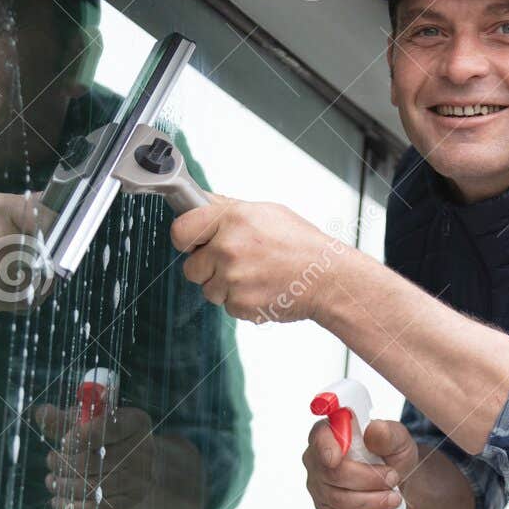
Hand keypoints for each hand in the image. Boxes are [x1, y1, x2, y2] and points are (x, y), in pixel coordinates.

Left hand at [36, 403, 161, 508]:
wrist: (137, 465)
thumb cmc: (107, 438)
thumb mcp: (89, 422)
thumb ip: (64, 419)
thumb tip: (42, 413)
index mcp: (136, 423)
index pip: (105, 429)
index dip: (78, 436)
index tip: (64, 442)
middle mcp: (143, 450)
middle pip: (92, 462)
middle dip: (63, 463)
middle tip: (51, 460)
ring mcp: (139, 479)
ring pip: (89, 487)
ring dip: (62, 485)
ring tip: (52, 480)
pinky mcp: (131, 502)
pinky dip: (70, 507)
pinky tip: (57, 501)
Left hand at [170, 195, 355, 322]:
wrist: (328, 278)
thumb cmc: (303, 245)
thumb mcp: (266, 212)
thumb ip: (228, 209)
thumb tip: (200, 202)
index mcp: (232, 219)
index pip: (181, 230)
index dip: (185, 240)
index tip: (192, 244)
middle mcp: (228, 248)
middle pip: (191, 267)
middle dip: (208, 268)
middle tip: (234, 263)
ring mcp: (233, 278)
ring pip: (208, 290)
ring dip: (225, 287)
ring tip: (254, 276)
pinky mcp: (240, 304)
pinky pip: (227, 306)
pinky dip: (242, 302)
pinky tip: (262, 289)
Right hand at [303, 418, 418, 508]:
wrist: (395, 481)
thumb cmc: (390, 456)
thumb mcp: (397, 440)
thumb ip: (388, 434)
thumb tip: (376, 429)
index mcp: (329, 433)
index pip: (319, 436)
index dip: (325, 447)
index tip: (337, 458)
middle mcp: (317, 459)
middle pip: (332, 474)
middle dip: (367, 480)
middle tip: (392, 479)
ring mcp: (319, 486)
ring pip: (338, 500)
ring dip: (370, 502)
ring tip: (392, 498)